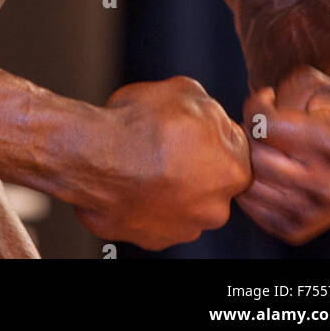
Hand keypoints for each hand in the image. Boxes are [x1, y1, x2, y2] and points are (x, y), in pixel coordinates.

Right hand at [73, 76, 250, 249]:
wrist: (96, 157)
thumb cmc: (141, 124)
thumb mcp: (185, 90)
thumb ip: (209, 108)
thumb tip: (210, 116)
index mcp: (234, 170)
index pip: (234, 148)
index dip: (209, 131)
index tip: (188, 126)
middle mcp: (215, 208)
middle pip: (211, 180)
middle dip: (192, 163)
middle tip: (163, 143)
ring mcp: (184, 229)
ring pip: (183, 202)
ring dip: (169, 185)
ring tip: (141, 161)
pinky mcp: (153, 240)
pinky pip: (155, 217)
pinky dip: (145, 201)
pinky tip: (129, 180)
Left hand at [239, 66, 329, 243]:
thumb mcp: (319, 85)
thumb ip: (285, 89)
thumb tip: (258, 115)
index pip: (266, 126)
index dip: (257, 105)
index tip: (267, 99)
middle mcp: (328, 185)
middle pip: (255, 157)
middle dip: (249, 132)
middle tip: (261, 123)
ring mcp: (313, 212)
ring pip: (250, 184)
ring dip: (248, 158)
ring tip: (264, 144)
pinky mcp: (298, 229)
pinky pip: (251, 207)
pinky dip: (249, 184)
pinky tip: (264, 167)